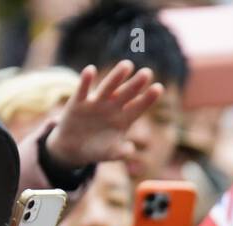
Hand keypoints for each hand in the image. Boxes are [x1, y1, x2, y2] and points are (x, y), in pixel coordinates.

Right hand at [46, 60, 163, 168]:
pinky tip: (90, 70)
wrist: (73, 148)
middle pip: (126, 94)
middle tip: (147, 72)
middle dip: (136, 84)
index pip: (138, 107)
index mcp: (123, 119)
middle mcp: (111, 107)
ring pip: (108, 88)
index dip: (148, 99)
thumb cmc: (97, 148)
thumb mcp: (110, 153)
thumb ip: (121, 152)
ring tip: (127, 65)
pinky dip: (86, 81)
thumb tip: (130, 149)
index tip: (159, 88)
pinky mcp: (78, 103)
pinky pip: (82, 90)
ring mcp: (96, 103)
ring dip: (116, 77)